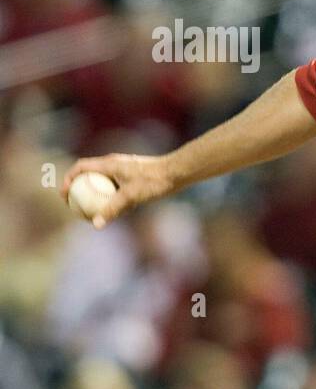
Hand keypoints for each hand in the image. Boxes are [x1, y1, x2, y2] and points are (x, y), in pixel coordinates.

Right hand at [60, 153, 175, 228]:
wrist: (178, 172)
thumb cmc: (154, 181)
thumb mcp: (131, 196)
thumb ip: (112, 209)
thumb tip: (96, 225)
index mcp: (109, 164)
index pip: (81, 167)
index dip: (68, 179)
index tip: (64, 195)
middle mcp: (115, 164)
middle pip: (90, 175)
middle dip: (79, 189)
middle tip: (75, 206)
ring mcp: (125, 170)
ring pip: (104, 183)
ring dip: (96, 195)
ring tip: (93, 212)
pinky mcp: (134, 177)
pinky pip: (117, 187)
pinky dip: (112, 197)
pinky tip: (116, 212)